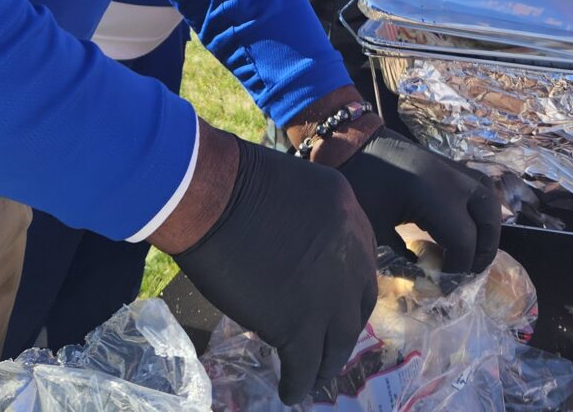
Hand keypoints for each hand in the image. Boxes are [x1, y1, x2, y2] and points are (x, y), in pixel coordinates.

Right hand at [167, 134, 376, 403]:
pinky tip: (290, 391)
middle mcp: (350, 254)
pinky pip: (305, 365)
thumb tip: (298, 254)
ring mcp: (328, 293)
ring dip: (328, 362)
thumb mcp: (292, 189)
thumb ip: (307, 221)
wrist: (210, 195)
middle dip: (346, 326)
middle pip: (359, 302)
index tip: (338, 303)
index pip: (361, 260)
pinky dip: (298, 383)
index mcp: (348, 213)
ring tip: (317, 378)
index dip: (349, 287)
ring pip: (339, 340)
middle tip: (333, 343)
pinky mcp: (299, 324)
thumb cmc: (233, 181)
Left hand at [330, 127, 503, 274]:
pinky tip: (468, 226)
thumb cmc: (359, 186)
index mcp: (432, 195)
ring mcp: (452, 167)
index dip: (459, 269)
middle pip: (488, 218)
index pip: (464, 240)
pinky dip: (482, 209)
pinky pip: (480, 186)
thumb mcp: (374, 228)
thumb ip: (400, 259)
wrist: (353, 144)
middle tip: (468, 270)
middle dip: (484, 249)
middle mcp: (450, 179)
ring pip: (490, 198)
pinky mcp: (449, 164)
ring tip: (473, 251)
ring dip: (489, 227)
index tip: (445, 286)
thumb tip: (425, 280)